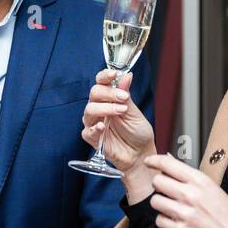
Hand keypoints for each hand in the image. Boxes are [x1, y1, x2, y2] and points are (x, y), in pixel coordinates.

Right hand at [81, 69, 156, 199]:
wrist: (140, 154)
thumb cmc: (138, 133)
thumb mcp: (135, 112)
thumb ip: (126, 95)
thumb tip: (126, 75)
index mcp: (109, 99)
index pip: (100, 82)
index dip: (105, 76)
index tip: (114, 74)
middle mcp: (99, 109)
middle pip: (94, 93)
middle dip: (109, 93)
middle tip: (123, 98)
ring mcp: (94, 123)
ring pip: (89, 110)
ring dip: (105, 108)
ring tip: (121, 111)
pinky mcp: (92, 138)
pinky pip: (88, 131)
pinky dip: (95, 128)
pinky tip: (104, 127)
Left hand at [143, 153, 227, 227]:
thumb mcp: (213, 190)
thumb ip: (191, 179)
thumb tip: (170, 164)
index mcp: (201, 181)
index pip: (168, 164)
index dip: (154, 161)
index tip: (149, 162)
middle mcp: (191, 195)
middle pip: (157, 182)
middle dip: (160, 187)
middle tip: (168, 192)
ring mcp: (184, 213)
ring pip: (155, 201)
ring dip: (162, 205)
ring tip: (175, 210)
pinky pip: (159, 221)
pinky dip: (165, 222)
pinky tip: (178, 223)